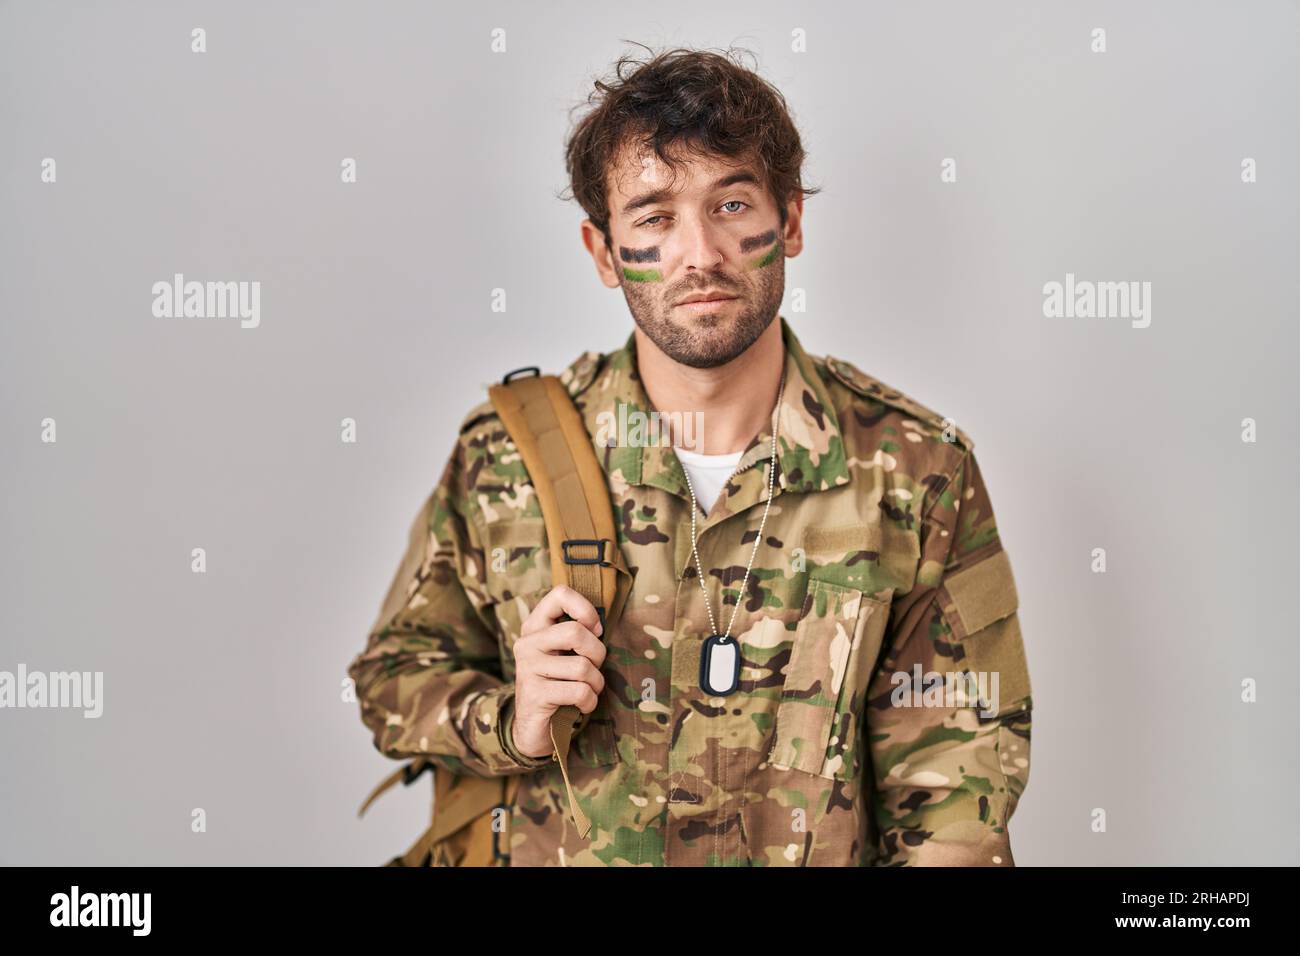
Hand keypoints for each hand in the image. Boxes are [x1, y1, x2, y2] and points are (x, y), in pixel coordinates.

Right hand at [510, 586, 606, 758]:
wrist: (534, 728)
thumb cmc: (559, 684)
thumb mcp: (564, 654)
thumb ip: (577, 635)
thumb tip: (602, 624)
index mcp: (535, 626)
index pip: (560, 594)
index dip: (586, 609)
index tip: (595, 630)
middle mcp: (527, 643)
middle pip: (575, 632)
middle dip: (597, 654)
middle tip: (594, 669)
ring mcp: (528, 668)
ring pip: (582, 667)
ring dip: (596, 683)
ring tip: (588, 690)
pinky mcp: (535, 694)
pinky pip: (579, 691)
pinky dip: (590, 701)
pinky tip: (582, 705)